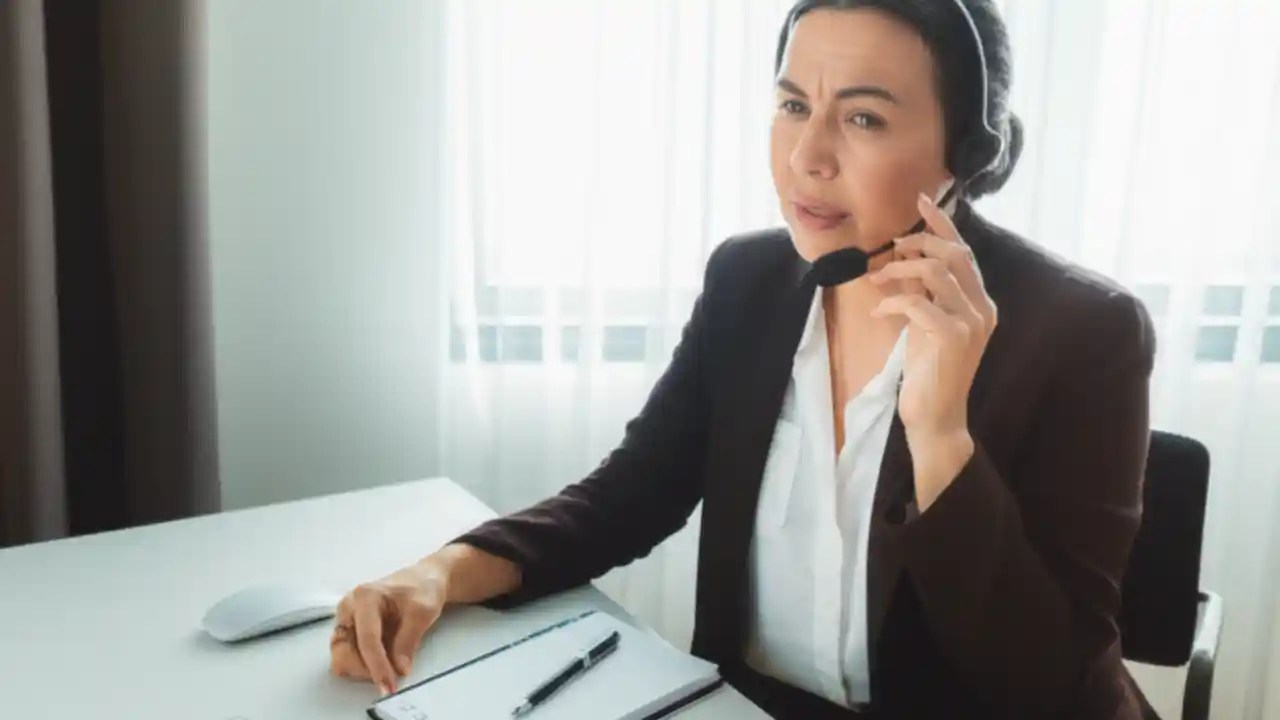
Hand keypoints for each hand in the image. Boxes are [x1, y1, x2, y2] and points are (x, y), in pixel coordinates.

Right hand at [329, 560, 448, 694]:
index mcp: (365, 597)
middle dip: (364, 670)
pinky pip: (347, 657)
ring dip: (362, 670)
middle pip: (343, 651)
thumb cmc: (422, 589)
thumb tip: (399, 669)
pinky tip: (382, 663)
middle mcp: (349, 608)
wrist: (423, 580)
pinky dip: (362, 666)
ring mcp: (347, 620)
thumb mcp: (423, 611)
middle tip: (390, 678)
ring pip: (341, 658)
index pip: (367, 638)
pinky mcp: (349, 632)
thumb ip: (409, 640)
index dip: (377, 665)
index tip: (389, 685)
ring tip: (388, 669)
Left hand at [868, 191, 996, 507]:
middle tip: (891, 247)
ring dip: (901, 270)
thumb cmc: (929, 373)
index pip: (964, 252)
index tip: (922, 200)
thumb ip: (923, 293)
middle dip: (920, 241)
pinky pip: (918, 302)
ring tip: (878, 281)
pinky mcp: (953, 337)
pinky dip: (893, 300)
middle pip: (954, 254)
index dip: (943, 223)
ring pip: (936, 272)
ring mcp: (971, 322)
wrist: (936, 418)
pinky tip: (879, 311)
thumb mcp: (926, 325)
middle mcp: (983, 309)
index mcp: (981, 303)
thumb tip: (904, 257)